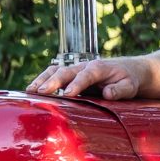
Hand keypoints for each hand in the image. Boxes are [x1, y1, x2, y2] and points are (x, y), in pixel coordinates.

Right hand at [25, 56, 147, 99]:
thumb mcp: (129, 86)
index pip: (86, 75)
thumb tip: (108, 93)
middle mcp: (84, 66)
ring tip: (30, 90)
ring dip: (42, 80)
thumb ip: (120, 90)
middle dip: (53, 81)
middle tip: (41, 92)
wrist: (126, 70)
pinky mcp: (70, 76)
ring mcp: (75, 70)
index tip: (67, 94)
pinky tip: (31, 91)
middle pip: (65, 71)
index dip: (76, 84)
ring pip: (55, 71)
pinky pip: (53, 75)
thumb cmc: (128, 80)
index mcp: (99, 68)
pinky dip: (42, 81)